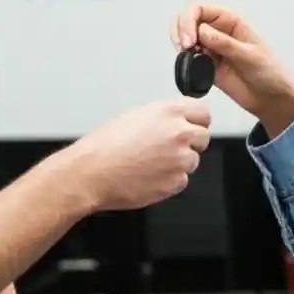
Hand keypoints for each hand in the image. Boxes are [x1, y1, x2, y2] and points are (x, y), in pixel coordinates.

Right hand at [69, 99, 210, 211]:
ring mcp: (179, 158)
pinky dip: (168, 181)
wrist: (91, 172)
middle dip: (190, 143)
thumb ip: (163, 118)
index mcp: (168, 112)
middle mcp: (178, 133)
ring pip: (193, 161)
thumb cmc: (105, 146)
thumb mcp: (136, 117)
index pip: (203, 113)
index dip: (195, 122)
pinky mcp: (175, 182)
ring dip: (178, 164)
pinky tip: (148, 176)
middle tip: (169, 149)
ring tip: (150, 163)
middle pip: (203, 137)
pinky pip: (181, 181)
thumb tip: (177, 122)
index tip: (191, 127)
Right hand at [170, 3, 293, 133]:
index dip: (188, 20)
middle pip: (187, 19)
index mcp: (230, 21)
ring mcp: (211, 47)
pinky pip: (188, 57)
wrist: (271, 98)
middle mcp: (218, 31)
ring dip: (180, 44)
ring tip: (188, 56)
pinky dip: (184, 60)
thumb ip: (225, 44)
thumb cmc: (270, 73)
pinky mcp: (206, 64)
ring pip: (184, 37)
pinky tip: (193, 67)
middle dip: (180, 31)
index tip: (190, 40)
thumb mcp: (249, 56)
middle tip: (185, 48)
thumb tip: (202, 31)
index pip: (198, 9)